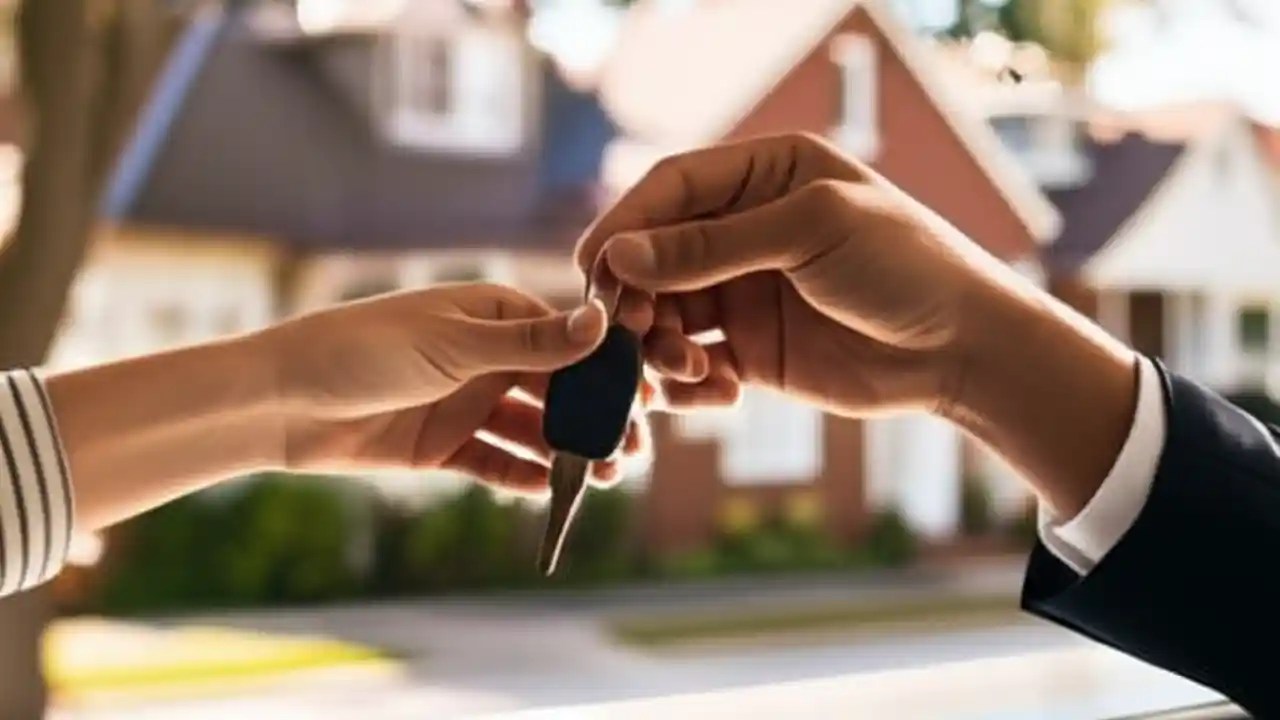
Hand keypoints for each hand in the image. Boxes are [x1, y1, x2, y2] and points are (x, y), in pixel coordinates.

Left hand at [264, 283, 645, 493]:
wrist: (282, 401)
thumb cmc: (363, 351)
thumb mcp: (455, 345)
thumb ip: (531, 344)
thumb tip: (602, 322)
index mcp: (494, 314)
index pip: (569, 341)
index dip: (608, 371)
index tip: (644, 400)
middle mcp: (487, 357)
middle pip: (558, 390)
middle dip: (596, 419)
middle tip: (630, 451)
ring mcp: (466, 402)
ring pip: (533, 431)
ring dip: (567, 452)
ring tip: (600, 476)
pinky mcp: (443, 445)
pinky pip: (496, 463)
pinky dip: (523, 477)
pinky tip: (549, 490)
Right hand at [575, 133, 1136, 516]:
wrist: (964, 348)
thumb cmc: (904, 265)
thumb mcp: (810, 233)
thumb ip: (712, 245)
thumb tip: (620, 256)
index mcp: (762, 176)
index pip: (669, 189)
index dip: (624, 225)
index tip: (594, 267)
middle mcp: (744, 231)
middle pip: (653, 257)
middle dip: (633, 297)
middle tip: (626, 334)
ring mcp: (742, 293)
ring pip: (662, 315)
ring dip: (656, 347)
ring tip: (686, 370)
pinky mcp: (749, 352)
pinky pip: (690, 366)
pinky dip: (687, 385)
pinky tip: (718, 393)